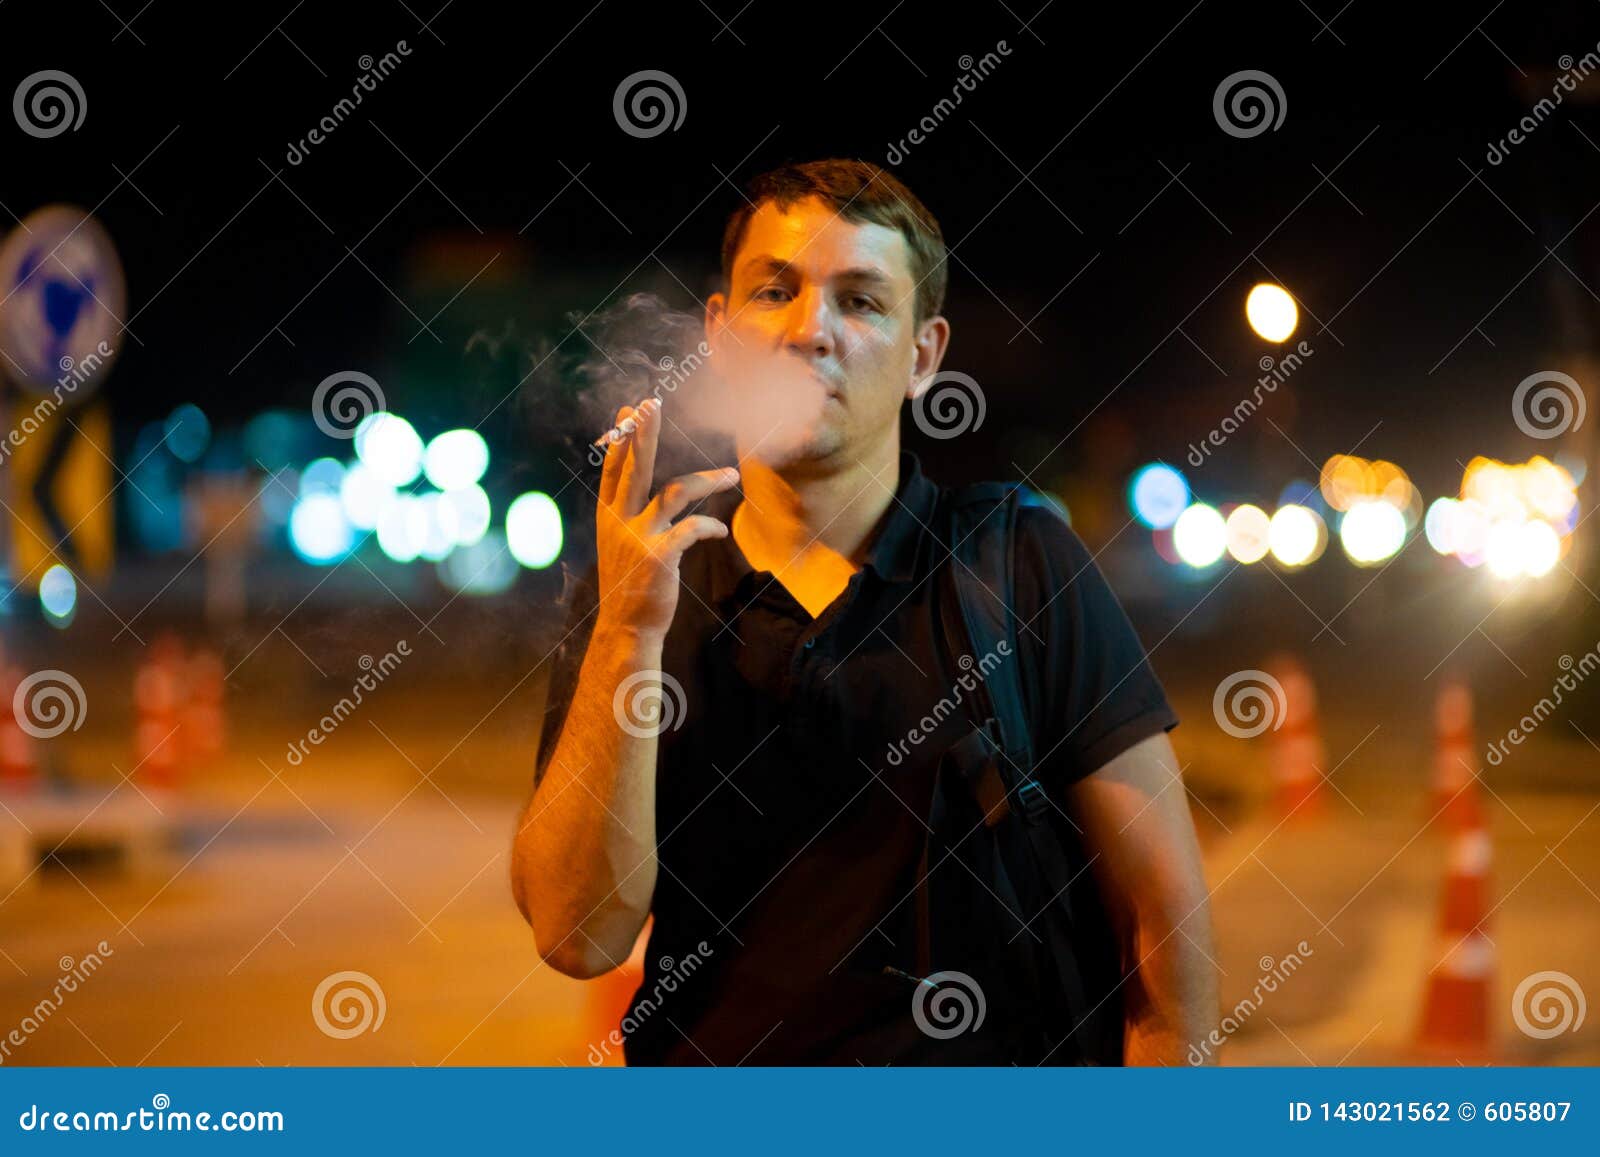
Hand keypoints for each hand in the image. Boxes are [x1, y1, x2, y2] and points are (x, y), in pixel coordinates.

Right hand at [594, 397, 738, 639]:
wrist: (627, 627)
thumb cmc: (631, 585)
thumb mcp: (619, 546)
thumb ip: (629, 518)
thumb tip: (648, 494)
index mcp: (608, 516)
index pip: (612, 469)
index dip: (621, 439)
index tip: (628, 410)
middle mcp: (619, 521)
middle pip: (634, 468)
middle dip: (642, 434)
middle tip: (651, 404)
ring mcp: (638, 537)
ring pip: (674, 492)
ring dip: (707, 480)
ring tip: (732, 475)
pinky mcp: (659, 556)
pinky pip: (691, 529)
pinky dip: (710, 526)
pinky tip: (721, 529)